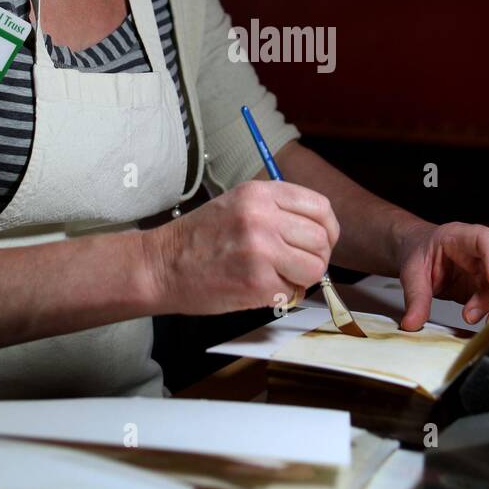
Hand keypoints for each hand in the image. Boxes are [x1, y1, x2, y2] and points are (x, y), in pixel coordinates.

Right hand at [142, 180, 339, 315]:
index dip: (328, 230)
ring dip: (302, 278)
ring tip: (280, 277)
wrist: (161, 266)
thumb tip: (318, 230)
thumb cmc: (198, 238)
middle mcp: (263, 217)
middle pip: (322, 240)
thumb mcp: (238, 203)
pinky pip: (294, 291)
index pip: (320, 208)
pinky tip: (261, 288)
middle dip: (316, 258)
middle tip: (297, 266)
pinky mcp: (258, 282)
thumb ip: (277, 210)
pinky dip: (284, 295)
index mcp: (260, 193)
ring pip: (315, 268)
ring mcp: (262, 250)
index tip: (321, 242)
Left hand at [394, 220, 488, 331]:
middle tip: (470, 315)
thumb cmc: (421, 253)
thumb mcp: (411, 272)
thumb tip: (412, 323)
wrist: (421, 255)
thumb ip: (415, 296)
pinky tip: (483, 324)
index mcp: (463, 236)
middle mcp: (482, 251)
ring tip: (470, 319)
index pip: (488, 239)